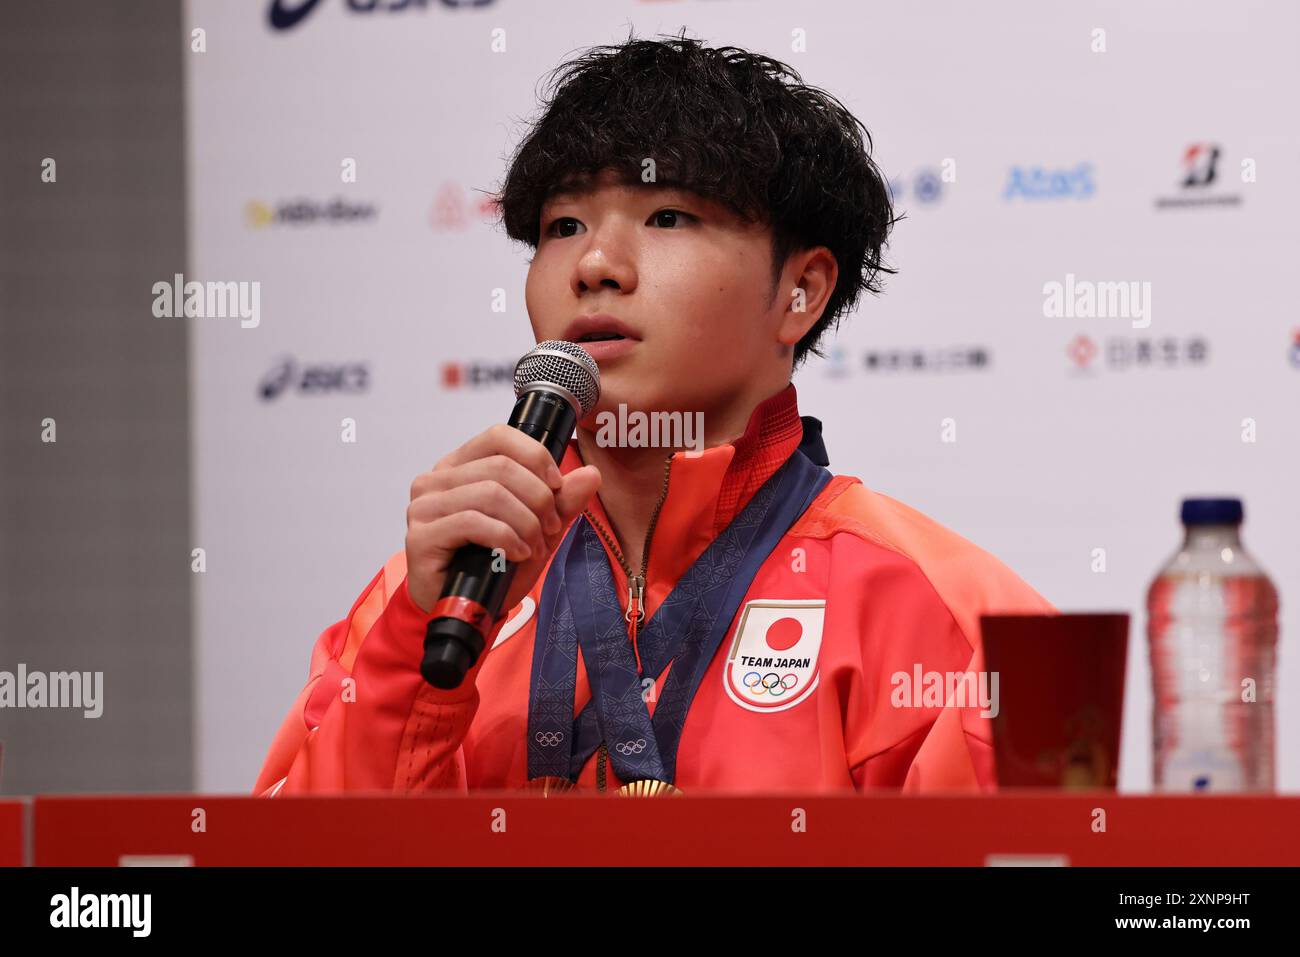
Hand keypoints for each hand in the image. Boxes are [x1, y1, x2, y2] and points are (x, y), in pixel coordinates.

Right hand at [405, 423, 600, 615]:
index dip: (535, 456)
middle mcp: (436, 480)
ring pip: (490, 493)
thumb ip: (562, 502)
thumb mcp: (537, 530)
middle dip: (538, 498)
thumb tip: (591, 474)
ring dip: (525, 522)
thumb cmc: (494, 567)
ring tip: (534, 547)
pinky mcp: (421, 535)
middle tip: (550, 528)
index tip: (556, 486)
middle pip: (501, 467)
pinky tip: (516, 554)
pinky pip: (473, 521)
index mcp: (460, 466)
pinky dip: (506, 538)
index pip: (499, 436)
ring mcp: (424, 507)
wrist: (468, 612)